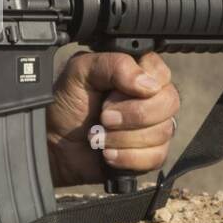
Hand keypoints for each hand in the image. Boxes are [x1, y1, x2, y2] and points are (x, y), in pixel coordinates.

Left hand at [45, 51, 179, 187]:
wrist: (53, 145)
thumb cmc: (66, 105)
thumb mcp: (80, 72)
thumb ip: (113, 64)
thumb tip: (148, 84)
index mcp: (137, 72)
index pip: (162, 73)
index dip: (140, 87)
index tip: (111, 93)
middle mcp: (150, 98)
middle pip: (169, 102)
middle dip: (133, 114)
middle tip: (103, 117)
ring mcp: (153, 127)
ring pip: (163, 131)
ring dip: (124, 138)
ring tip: (99, 137)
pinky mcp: (150, 154)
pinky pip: (157, 156)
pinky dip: (128, 157)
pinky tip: (108, 154)